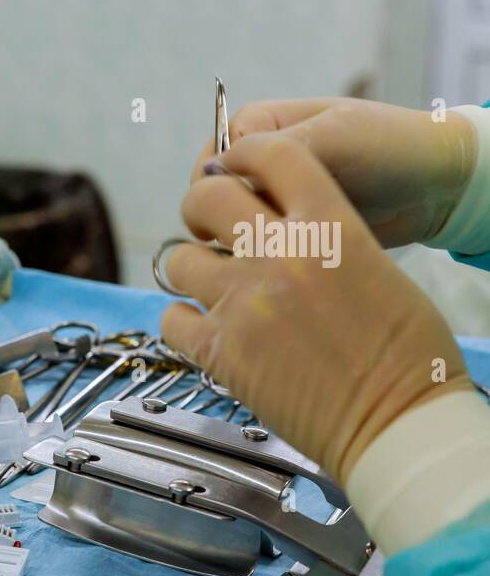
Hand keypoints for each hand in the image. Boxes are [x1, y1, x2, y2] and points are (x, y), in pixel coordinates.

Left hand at [164, 134, 473, 482]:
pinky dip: (181, 322)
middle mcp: (279, 256)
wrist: (397, 422)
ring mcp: (242, 303)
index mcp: (330, 226)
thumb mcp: (378, 268)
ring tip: (208, 285)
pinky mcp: (220, 351)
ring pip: (179, 258)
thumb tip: (285, 227)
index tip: (234, 166)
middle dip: (202, 206)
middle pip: (207, 196)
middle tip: (208, 226)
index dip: (244, 154)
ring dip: (191, 268)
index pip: (270, 153)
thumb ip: (326, 236)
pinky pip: (171, 318)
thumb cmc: (405, 355)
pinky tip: (202, 328)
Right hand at [193, 98, 477, 247]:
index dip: (214, 188)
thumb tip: (211, 175)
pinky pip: (251, 246)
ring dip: (245, 239)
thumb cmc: (387, 147)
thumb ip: (269, 151)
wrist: (435, 185)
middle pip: (210, 197)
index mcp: (257, 125)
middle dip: (229, 217)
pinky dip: (259, 255)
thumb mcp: (331, 138)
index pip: (208, 161)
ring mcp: (268, 197)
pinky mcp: (281, 229)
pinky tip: (281, 260)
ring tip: (279, 246)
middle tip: (265, 232)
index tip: (243, 207)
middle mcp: (254, 161)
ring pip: (228, 225)